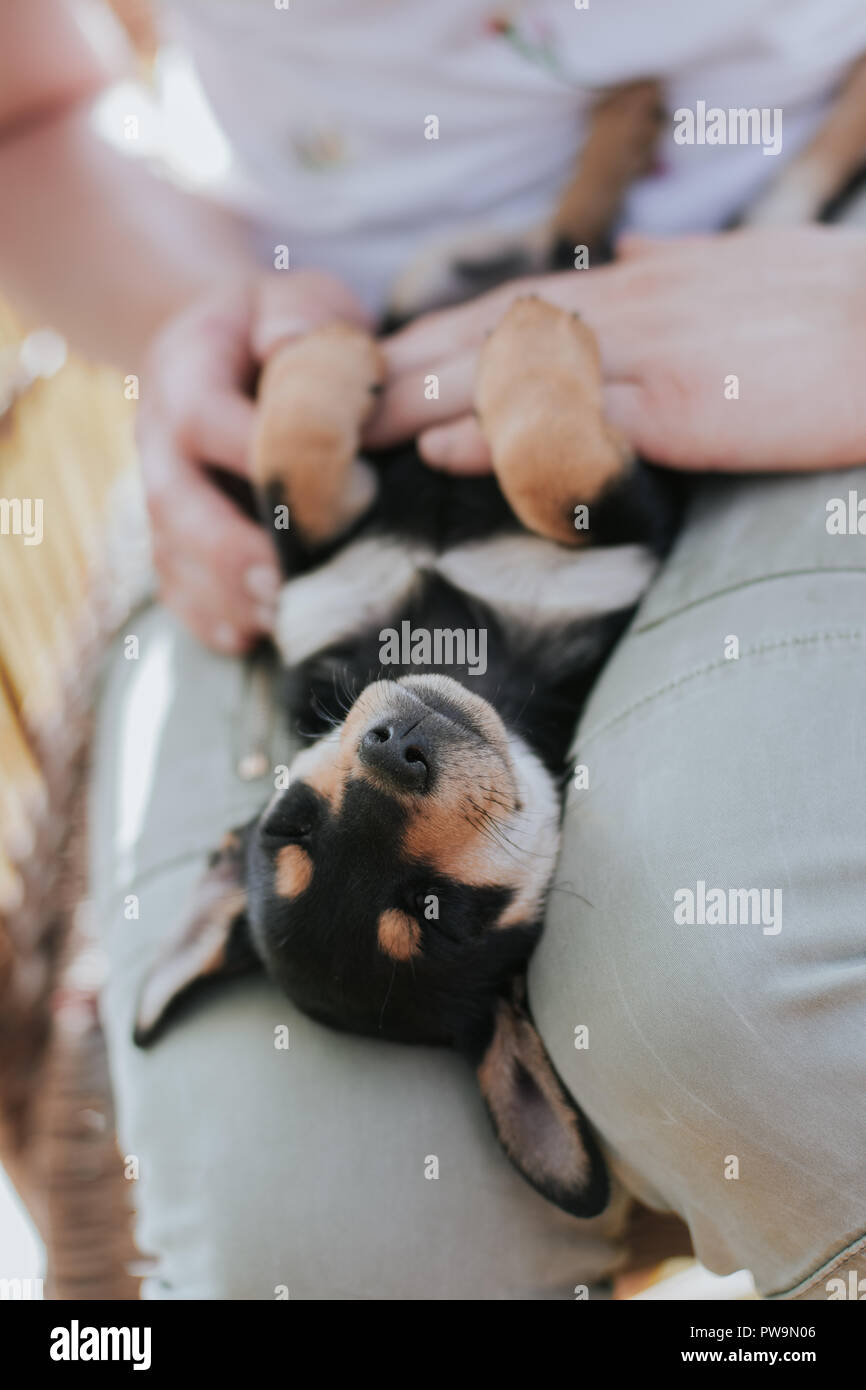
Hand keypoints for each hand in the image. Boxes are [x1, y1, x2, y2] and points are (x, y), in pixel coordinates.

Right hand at [138, 271, 370, 651]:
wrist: (225, 349)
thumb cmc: (279, 328)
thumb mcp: (297, 297)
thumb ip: (299, 316)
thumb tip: (292, 348)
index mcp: (184, 373)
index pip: (210, 419)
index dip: (272, 457)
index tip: (353, 487)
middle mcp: (157, 439)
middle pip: (172, 503)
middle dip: (227, 550)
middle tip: (285, 588)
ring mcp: (159, 492)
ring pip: (170, 555)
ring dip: (221, 597)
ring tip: (280, 624)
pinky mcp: (170, 535)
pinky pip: (174, 586)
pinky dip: (207, 619)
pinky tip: (250, 639)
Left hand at [367, 227, 865, 475]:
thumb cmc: (831, 308)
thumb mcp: (743, 270)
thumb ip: (674, 268)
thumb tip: (625, 257)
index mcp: (637, 285)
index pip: (510, 308)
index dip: (435, 335)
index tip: (374, 362)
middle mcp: (625, 310)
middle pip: (485, 337)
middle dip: (399, 370)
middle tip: (322, 403)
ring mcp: (646, 355)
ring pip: (507, 374)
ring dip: (419, 399)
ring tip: (346, 429)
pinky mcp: (678, 405)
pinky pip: (568, 421)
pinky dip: (500, 433)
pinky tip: (442, 447)